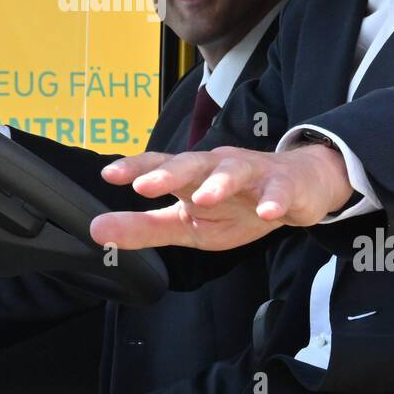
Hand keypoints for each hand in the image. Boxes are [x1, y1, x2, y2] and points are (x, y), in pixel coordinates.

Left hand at [89, 143, 351, 251]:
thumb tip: (96, 230)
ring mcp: (253, 173)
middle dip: (168, 172)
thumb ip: (143, 227)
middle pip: (192, 164)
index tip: (108, 174)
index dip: (135, 167)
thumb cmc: (236, 205)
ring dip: (219, 183)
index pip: (159, 166)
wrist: (297, 189)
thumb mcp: (187, 223)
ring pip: (234, 171)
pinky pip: (279, 191)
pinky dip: (273, 200)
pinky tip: (267, 212)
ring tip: (204, 197)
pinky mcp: (285, 186)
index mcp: (191, 176)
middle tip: (144, 186)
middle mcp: (218, 167)